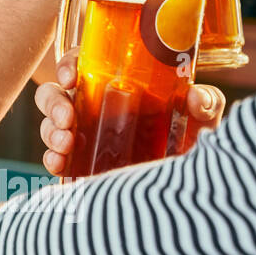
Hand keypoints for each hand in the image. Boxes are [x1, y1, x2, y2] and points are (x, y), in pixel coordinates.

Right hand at [35, 48, 225, 175]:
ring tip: (65, 144)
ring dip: (50, 132)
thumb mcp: (202, 120)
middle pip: (56, 94)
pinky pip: (55, 157)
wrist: (189, 189)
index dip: (68, 66)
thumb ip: (206, 103)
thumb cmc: (192, 143)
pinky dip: (51, 159)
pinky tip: (58, 164)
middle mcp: (94, 108)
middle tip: (67, 118)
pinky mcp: (80, 165)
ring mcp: (85, 137)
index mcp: (116, 85)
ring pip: (50, 124)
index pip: (82, 65)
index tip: (70, 77)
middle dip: (54, 103)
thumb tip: (195, 97)